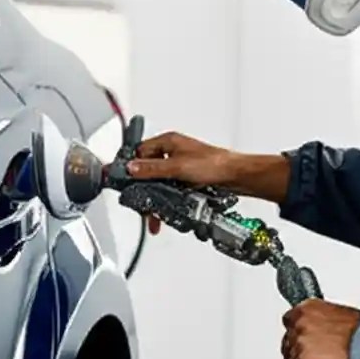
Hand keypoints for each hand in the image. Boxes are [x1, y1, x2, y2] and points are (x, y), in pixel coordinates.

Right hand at [127, 132, 241, 234]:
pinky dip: (165, 201)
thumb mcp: (177, 167)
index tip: (123, 180)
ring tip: (154, 216)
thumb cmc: (214, 164)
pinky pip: (169, 190)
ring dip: (155, 199)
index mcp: (168, 142)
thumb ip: (152, 169)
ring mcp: (179, 166)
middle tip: (141, 204)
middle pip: (147, 170)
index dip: (131, 166)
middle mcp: (172, 152)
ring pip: (158, 183)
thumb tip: (132, 168)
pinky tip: (165, 212)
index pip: (139, 152)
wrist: (236, 177)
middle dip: (143, 189)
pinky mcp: (186, 179)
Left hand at [281, 299, 359, 358]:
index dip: (296, 331)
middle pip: (288, 340)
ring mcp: (300, 344)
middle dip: (298, 349)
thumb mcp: (340, 314)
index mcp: (308, 308)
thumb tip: (319, 329)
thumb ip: (321, 320)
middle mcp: (300, 324)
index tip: (301, 337)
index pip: (289, 320)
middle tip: (312, 357)